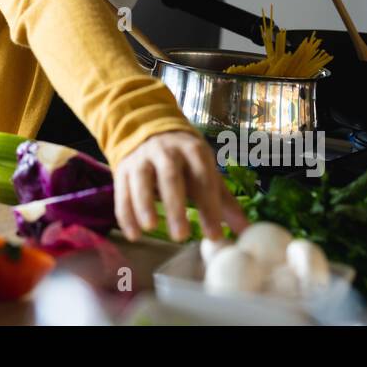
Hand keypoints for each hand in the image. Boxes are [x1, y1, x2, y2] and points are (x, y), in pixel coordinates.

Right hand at [114, 130, 249, 242]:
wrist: (148, 130)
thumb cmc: (183, 158)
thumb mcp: (204, 170)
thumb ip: (222, 201)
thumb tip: (245, 231)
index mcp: (192, 150)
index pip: (202, 178)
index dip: (209, 206)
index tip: (214, 235)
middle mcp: (166, 151)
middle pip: (170, 177)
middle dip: (175, 206)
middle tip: (181, 235)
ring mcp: (141, 159)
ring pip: (141, 181)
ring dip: (145, 205)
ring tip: (151, 228)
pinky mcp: (122, 169)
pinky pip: (122, 192)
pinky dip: (126, 213)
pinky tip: (133, 234)